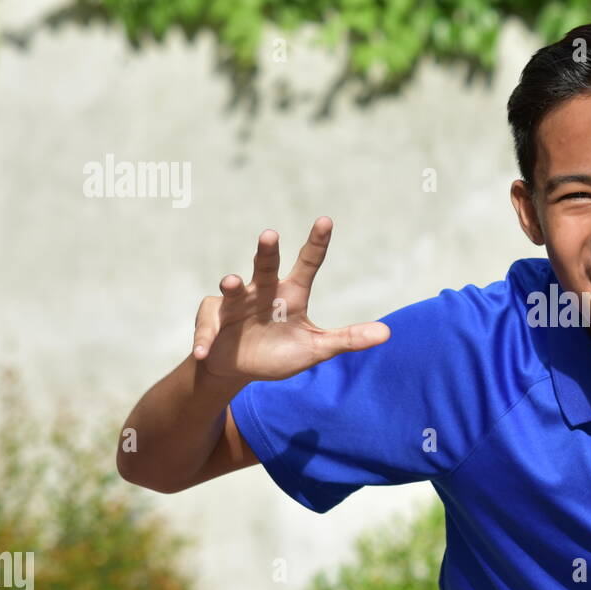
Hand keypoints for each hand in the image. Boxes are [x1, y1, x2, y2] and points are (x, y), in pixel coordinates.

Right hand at [192, 217, 389, 380]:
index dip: (317, 243)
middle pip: (265, 266)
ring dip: (231, 286)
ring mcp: (235, 304)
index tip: (326, 220)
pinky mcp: (211, 321)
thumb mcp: (316, 349)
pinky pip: (207, 327)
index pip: (308, 263)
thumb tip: (387, 333)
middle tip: (271, 234)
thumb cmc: (279, 352)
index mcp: (292, 294)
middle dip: (267, 251)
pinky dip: (204, 339)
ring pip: (232, 289)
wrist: (240, 369)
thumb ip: (348, 339)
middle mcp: (263, 291)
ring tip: (232, 282)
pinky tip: (202, 351)